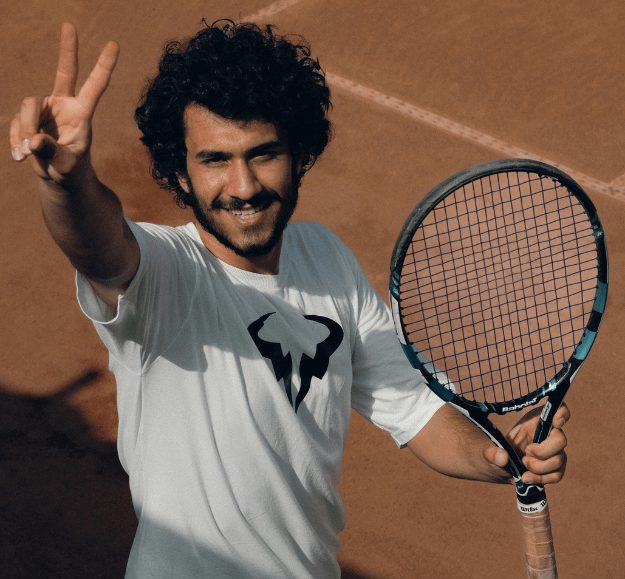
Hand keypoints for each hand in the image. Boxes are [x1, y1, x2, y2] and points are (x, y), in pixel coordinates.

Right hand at [9, 22, 118, 182]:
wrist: (58, 177)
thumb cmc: (70, 170)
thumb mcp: (66, 166)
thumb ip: (52, 153)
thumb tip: (35, 140)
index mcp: (82, 113)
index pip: (95, 87)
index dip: (103, 66)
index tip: (114, 44)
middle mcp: (64, 105)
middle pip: (64, 72)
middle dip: (67, 49)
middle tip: (69, 24)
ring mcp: (45, 109)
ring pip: (28, 104)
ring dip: (25, 128)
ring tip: (29, 152)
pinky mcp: (28, 118)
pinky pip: (17, 122)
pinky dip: (16, 139)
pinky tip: (21, 156)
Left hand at [484, 404, 569, 484]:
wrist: (502, 468)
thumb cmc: (499, 452)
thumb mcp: (490, 451)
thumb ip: (492, 452)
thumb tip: (502, 457)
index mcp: (536, 420)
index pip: (558, 409)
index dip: (562, 413)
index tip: (556, 422)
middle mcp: (549, 434)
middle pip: (561, 440)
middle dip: (542, 451)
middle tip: (526, 452)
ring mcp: (555, 452)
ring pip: (559, 460)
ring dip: (538, 467)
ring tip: (523, 465)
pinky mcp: (556, 468)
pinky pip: (557, 475)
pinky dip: (541, 478)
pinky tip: (526, 477)